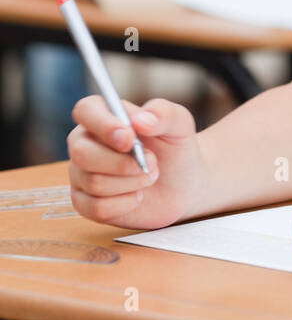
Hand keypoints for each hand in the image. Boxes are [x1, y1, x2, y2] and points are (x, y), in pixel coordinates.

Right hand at [67, 96, 206, 230]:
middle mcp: (84, 142)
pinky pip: (96, 208)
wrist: (182, 187)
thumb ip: (164, 114)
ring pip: (94, 182)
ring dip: (132, 182)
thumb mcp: (180, 124)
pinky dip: (125, 204)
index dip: (104, 125)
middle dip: (123, 163)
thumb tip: (140, 120)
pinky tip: (137, 196)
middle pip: (82, 153)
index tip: (129, 138)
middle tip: (151, 162)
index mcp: (103, 114)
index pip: (85, 111)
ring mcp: (81, 174)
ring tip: (150, 176)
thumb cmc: (175, 148)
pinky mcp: (84, 203)